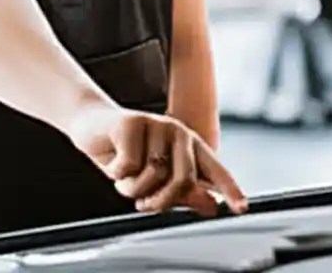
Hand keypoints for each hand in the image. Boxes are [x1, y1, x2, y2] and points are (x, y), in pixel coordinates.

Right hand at [66, 103, 248, 215]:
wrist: (89, 125)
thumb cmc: (123, 154)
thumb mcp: (153, 178)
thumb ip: (183, 192)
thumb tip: (211, 206)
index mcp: (189, 145)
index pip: (214, 169)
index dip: (229, 189)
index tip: (242, 208)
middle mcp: (177, 132)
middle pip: (183, 179)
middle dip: (160, 201)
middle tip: (141, 204)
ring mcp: (157, 124)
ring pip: (153, 176)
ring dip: (132, 188)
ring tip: (124, 178)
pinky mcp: (133, 124)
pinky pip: (129, 167)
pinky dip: (117, 175)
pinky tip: (112, 163)